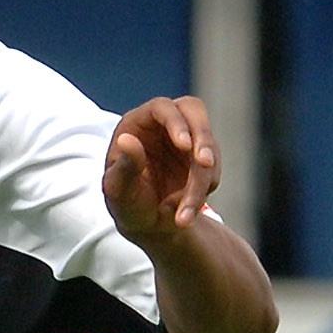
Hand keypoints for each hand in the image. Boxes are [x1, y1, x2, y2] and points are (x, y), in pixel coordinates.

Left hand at [103, 96, 219, 251]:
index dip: (176, 122)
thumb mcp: (119, 190)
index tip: (185, 145)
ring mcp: (186, 137)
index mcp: (137, 123)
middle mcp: (163, 124)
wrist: (147, 224)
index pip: (161, 108)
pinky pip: (214, 165)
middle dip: (203, 137)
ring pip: (207, 145)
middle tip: (205, 163)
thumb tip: (125, 139)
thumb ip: (124, 166)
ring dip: (201, 178)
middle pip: (194, 111)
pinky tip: (187, 210)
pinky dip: (206, 188)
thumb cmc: (126, 204)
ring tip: (183, 216)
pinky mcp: (201, 154)